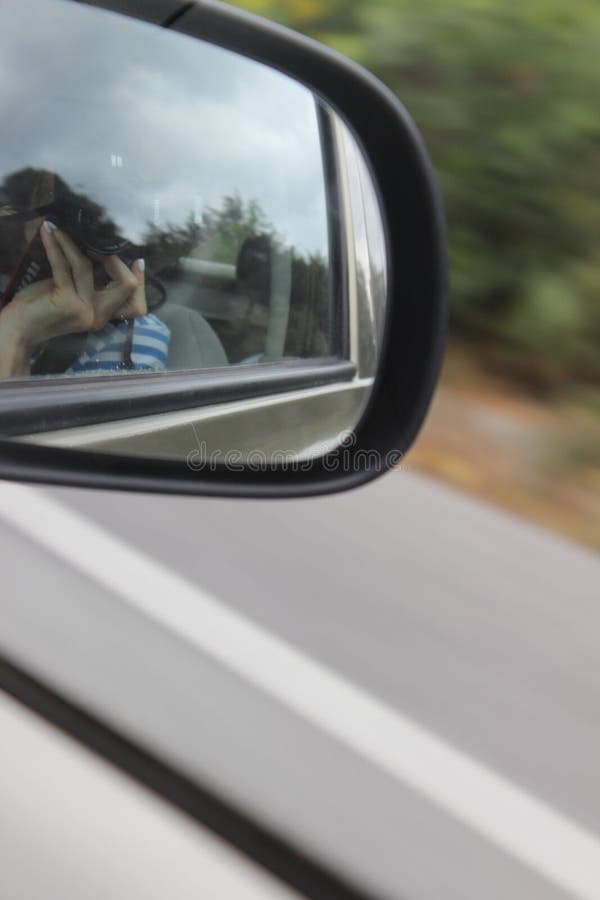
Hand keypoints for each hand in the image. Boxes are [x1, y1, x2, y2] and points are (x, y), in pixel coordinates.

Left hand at [0, 221, 145, 375]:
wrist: (18, 330)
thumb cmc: (41, 310)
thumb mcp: (72, 296)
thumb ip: (88, 283)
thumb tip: (101, 253)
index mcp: (102, 317)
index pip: (136, 305)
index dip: (140, 281)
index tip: (137, 260)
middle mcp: (97, 316)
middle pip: (125, 286)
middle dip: (116, 261)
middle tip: (98, 245)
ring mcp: (83, 309)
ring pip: (86, 267)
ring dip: (72, 243)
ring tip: (61, 229)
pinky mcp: (65, 301)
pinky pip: (63, 265)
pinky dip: (55, 245)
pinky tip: (48, 231)